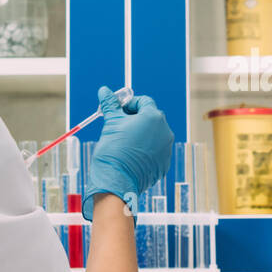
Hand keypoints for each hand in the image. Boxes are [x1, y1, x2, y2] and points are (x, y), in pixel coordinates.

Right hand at [83, 86, 173, 219]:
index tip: (119, 111)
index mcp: (153, 117)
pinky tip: (132, 155)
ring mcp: (166, 148)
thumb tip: (105, 90)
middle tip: (120, 126)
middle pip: (151, 117)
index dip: (130, 104)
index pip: (144, 101)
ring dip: (142, 134)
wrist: (117, 181)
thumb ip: (111, 105)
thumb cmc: (113, 150)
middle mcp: (165, 131)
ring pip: (154, 135)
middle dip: (136, 119)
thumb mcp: (111, 123)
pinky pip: (156, 151)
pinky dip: (146, 150)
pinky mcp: (164, 163)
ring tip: (125, 142)